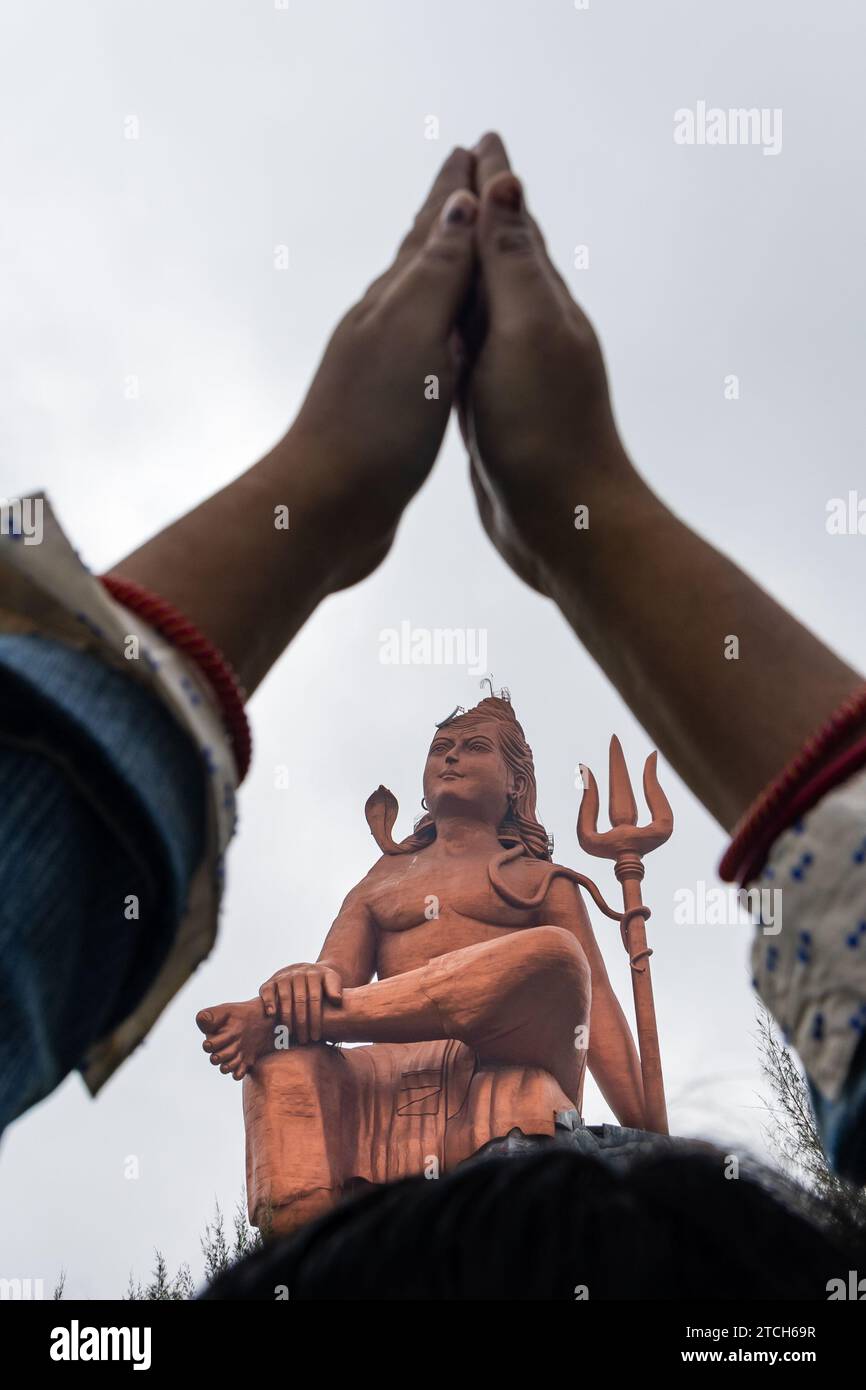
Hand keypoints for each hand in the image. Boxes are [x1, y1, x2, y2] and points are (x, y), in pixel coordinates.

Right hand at [258, 962, 342, 1043]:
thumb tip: (336, 999)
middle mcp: (297, 974)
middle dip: (302, 1023)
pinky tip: (272, 1015)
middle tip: (305, 1040)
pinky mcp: (270, 982)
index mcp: (313, 974)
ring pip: (284, 998)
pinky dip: (269, 1002)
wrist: (303, 970)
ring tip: (290, 1034)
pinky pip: (268, 991)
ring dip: (287, 1017)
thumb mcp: (331, 980)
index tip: (317, 1036)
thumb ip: (335, 988)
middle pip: (300, 1001)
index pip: (315, 999)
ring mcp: (282, 977)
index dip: (316, 1018)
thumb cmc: (320, 982)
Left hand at [288, 147, 479, 590]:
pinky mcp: (389, 417)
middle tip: (469, 181)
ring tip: (461, 252)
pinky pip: (426, 358)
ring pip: (422, 309)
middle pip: (421, 262)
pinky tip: (447, 347)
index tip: (476, 150)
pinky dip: (445, 335)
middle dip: (449, 221)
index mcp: (391, 305)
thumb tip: (460, 204)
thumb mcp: (414, 337)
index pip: (431, 233)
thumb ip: (439, 274)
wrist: (328, 510)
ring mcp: (383, 374)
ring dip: (445, 275)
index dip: (456, 193)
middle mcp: (382, 331)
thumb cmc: (373, 426)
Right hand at [458, 133, 630, 594]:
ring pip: (489, 308)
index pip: (516, 228)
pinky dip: (462, 328)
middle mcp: (535, 335)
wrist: (561, 523)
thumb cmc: (544, 430)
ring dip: (473, 270)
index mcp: (544, 307)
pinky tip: (452, 334)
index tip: (480, 140)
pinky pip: (474, 355)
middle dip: (485, 217)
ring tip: (454, 243)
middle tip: (465, 176)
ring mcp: (517, 376)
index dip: (494, 185)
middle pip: (505, 260)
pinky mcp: (499, 415)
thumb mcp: (526, 333)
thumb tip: (505, 183)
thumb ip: (512, 264)